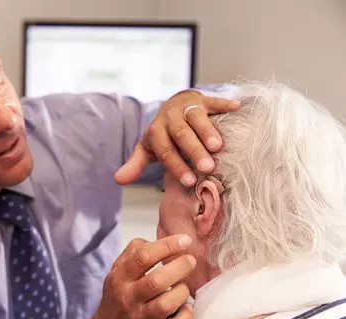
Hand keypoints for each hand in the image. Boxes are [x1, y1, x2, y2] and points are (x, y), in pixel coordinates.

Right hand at [81, 235, 195, 318]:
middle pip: (157, 281)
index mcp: (121, 277)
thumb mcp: (118, 269)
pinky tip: (186, 308)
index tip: (184, 240)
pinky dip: (185, 317)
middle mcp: (129, 297)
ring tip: (184, 285)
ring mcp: (140, 317)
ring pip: (166, 304)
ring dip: (182, 291)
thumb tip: (160, 241)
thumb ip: (135, 251)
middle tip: (190, 260)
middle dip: (180, 267)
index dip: (166, 246)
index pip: (143, 257)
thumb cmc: (117, 296)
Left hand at [115, 90, 239, 186]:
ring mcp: (187, 107)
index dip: (176, 166)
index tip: (189, 182)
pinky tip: (237, 107)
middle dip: (193, 150)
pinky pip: (214, 101)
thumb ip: (135, 164)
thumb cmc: (163, 135)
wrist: (172, 106)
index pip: (165, 150)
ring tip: (218, 146)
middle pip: (181, 133)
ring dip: (207, 130)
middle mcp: (171, 117)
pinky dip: (225, 104)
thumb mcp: (148, 148)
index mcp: (156, 131)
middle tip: (206, 167)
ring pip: (196, 117)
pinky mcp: (203, 99)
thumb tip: (117, 180)